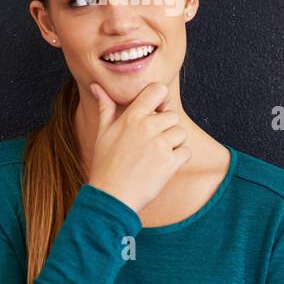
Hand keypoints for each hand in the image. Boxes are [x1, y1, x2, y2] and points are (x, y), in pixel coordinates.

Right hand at [87, 80, 190, 215]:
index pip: (158, 90)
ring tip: (155, 156)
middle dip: (166, 128)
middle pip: (173, 115)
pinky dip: (178, 160)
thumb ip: (106, 107)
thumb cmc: (105, 165)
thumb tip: (97, 86)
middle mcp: (147, 127)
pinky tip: (161, 166)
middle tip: (151, 144)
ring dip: (173, 144)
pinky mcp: (170, 163)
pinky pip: (186, 152)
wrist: (111, 197)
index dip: (162, 99)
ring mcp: (160, 145)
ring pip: (181, 133)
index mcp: (131, 117)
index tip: (157, 111)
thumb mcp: (102, 133)